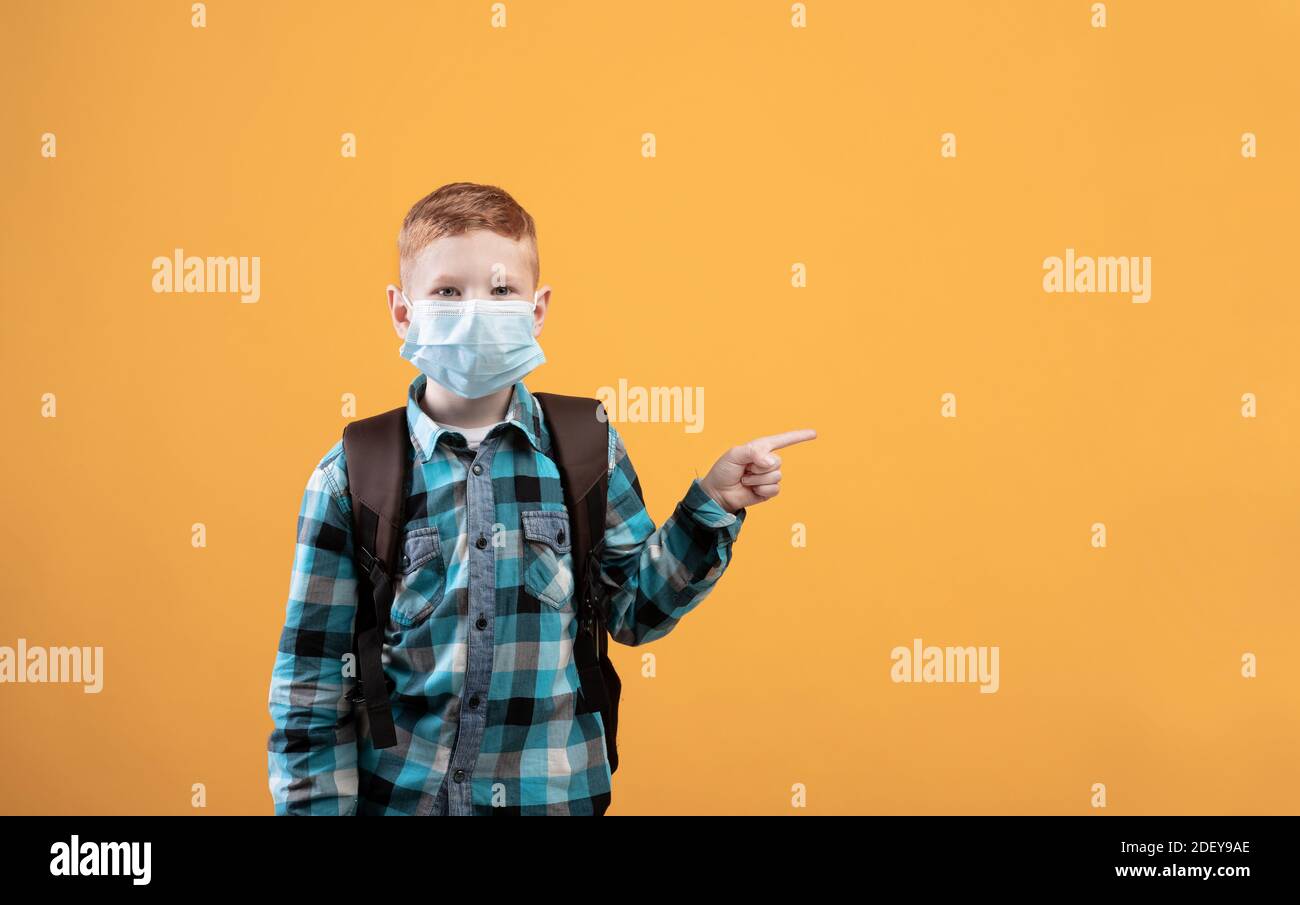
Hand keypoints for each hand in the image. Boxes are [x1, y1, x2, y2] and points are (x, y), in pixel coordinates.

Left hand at [698, 429, 817, 512]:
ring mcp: (769, 476)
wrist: (718, 493)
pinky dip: (760, 490)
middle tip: (744, 470)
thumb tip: (772, 462)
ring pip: (776, 476)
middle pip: (777, 461)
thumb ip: (754, 452)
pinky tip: (751, 490)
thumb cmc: (724, 471)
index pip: (783, 440)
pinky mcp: (768, 490)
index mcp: (761, 448)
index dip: (799, 436)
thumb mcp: (735, 455)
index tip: (814, 434)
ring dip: (757, 480)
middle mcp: (767, 461)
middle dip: (758, 467)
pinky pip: (774, 489)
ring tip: (745, 479)